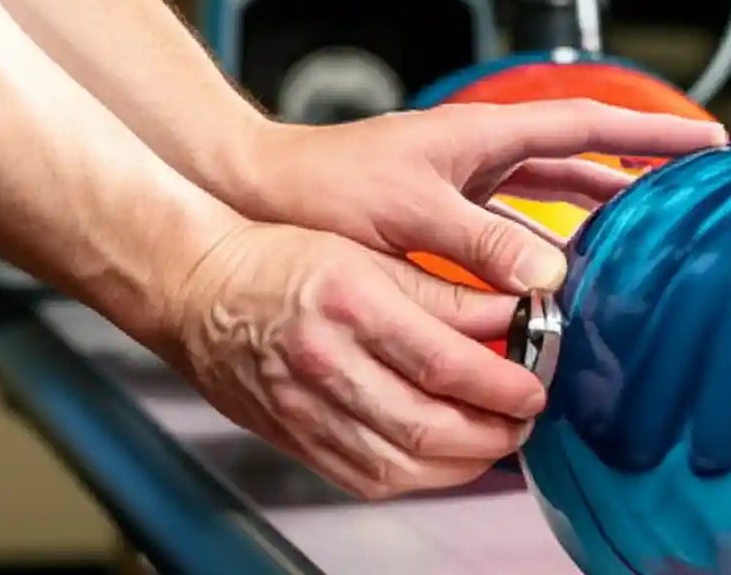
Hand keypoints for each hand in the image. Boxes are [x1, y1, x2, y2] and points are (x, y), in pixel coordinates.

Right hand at [160, 222, 543, 498]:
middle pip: (428, 428)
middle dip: (492, 433)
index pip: (445, 363)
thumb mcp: (365, 251)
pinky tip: (438, 457)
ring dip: (461, 462)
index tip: (534, 385)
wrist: (196, 289)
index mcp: (349, 303)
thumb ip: (443, 291)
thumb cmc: (276, 258)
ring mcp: (303, 409)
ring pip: (400, 467)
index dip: (502, 384)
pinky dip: (414, 478)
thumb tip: (512, 316)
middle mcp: (324, 363)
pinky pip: (364, 480)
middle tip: (522, 418)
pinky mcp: (293, 439)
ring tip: (490, 439)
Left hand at [232, 100, 727, 293]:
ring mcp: (462, 187)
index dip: (646, 135)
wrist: (266, 195)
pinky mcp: (441, 220)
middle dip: (631, 174)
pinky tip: (556, 280)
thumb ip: (478, 243)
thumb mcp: (408, 211)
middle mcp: (478, 155)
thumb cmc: (325, 187)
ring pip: (545, 199)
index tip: (704, 143)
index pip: (584, 125)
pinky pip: (508, 234)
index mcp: (480, 134)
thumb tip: (550, 275)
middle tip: (686, 194)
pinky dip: (539, 252)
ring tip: (637, 241)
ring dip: (589, 217)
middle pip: (575, 160)